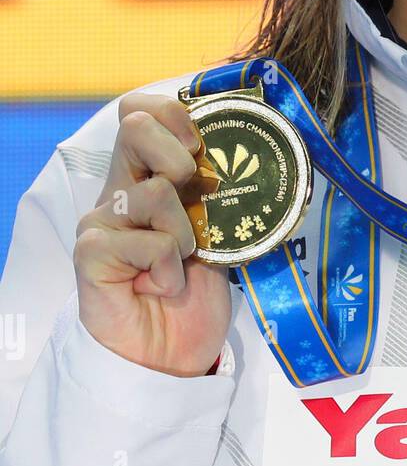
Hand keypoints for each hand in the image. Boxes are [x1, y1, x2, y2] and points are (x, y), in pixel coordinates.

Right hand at [74, 93, 232, 377]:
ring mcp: (101, 220)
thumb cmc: (195, 293)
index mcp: (146, 176)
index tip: (203, 144)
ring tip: (182, 264)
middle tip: (197, 195)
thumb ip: (218, 195)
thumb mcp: (218, 232)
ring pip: (157, 192)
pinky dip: (170, 269)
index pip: (141, 110)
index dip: (174, 112)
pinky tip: (163, 287)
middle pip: (135, 125)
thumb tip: (254, 157)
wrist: (168, 354)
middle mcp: (119, 190)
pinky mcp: (92, 253)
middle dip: (180, 153)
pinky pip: (149, 242)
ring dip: (186, 233)